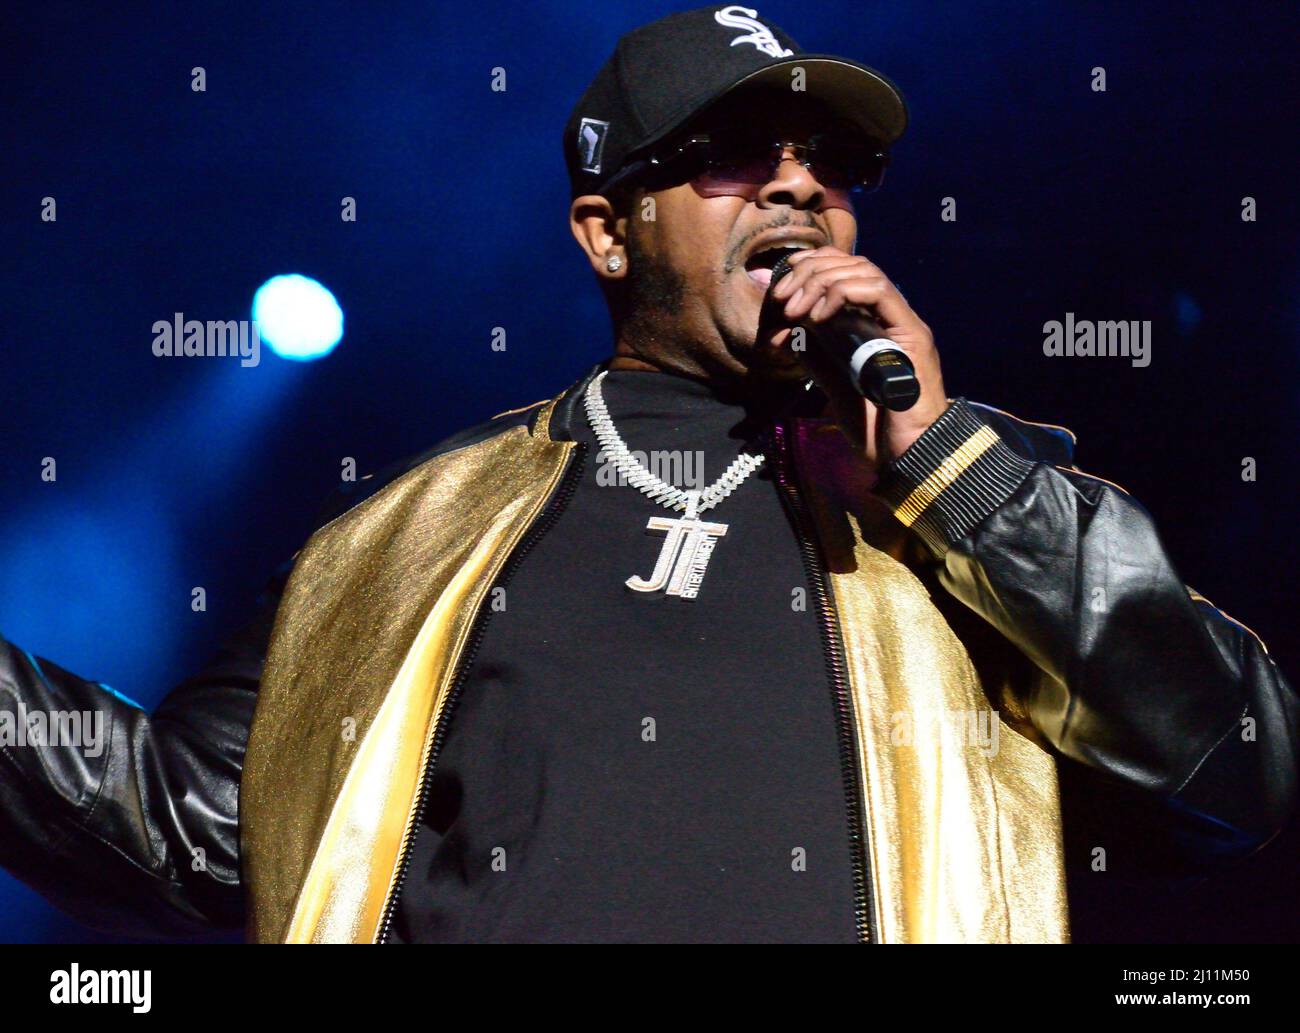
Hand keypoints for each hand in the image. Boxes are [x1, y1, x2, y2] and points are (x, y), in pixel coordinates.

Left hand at [769, 247, 947, 468]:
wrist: (904, 456)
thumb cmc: (875, 428)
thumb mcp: (833, 384)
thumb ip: (815, 356)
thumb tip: (783, 335)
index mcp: (877, 324)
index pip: (848, 272)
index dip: (814, 267)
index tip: (784, 285)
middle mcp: (893, 318)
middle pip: (854, 264)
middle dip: (811, 273)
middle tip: (782, 300)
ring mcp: (904, 324)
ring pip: (865, 271)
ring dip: (821, 283)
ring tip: (795, 311)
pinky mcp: (912, 335)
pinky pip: (878, 291)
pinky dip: (841, 294)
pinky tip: (818, 318)